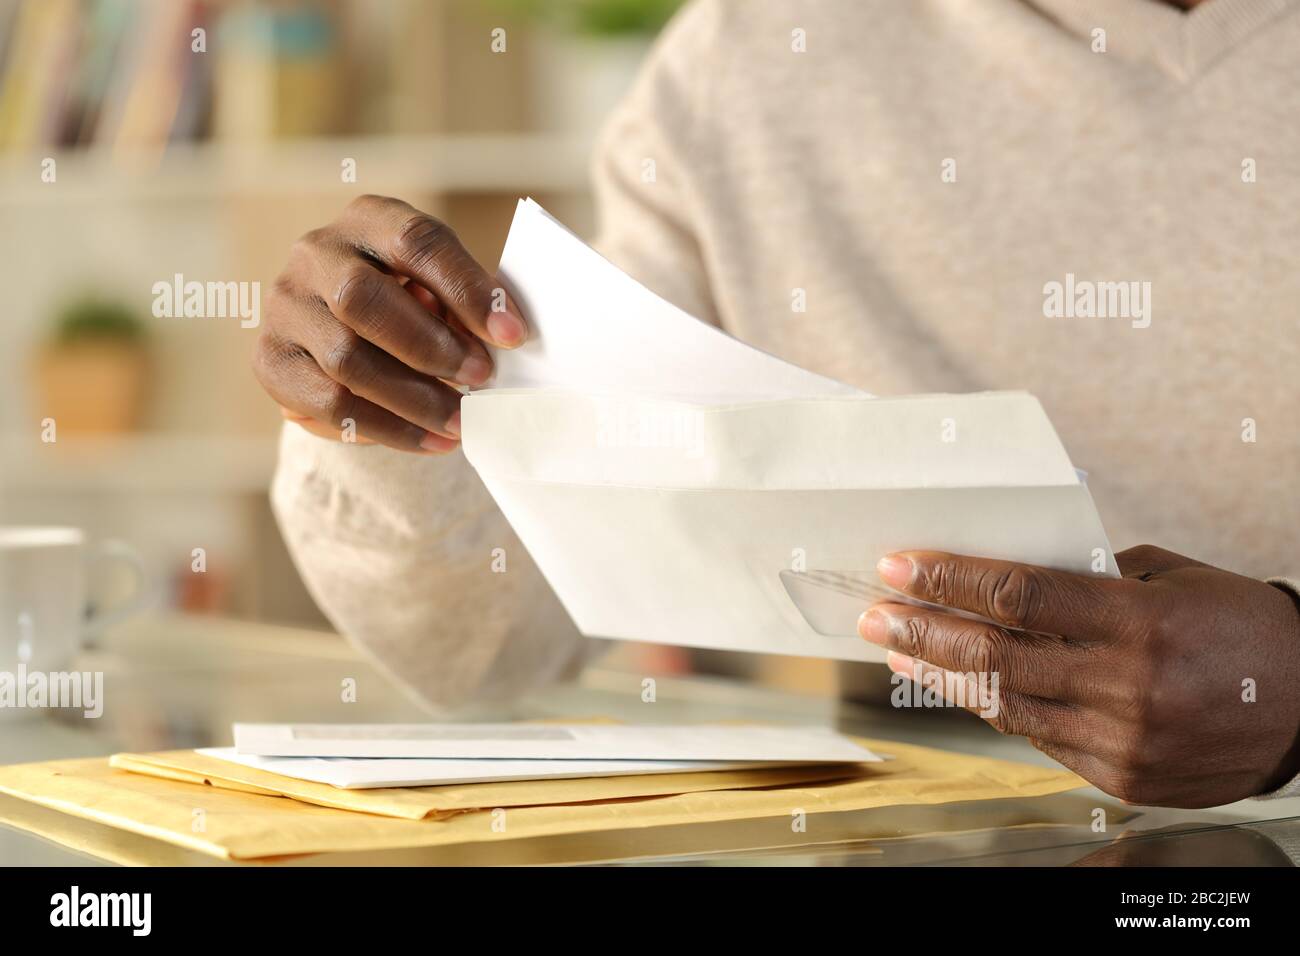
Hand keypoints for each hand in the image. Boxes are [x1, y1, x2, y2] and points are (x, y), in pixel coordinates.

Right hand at [253, 195, 527, 452]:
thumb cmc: (413, 304)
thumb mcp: (441, 288)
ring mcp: (285, 306)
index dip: (467, 290)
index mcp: (369, 220)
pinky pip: (330, 403)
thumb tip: (502, 338)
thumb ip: (464, 305)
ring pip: (346, 359)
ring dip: (414, 398)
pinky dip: (389, 429)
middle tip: (480, 379)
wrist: (347, 335)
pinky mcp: (272, 361)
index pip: (417, 242)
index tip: (512, 335)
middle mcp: (317, 253)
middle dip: (431, 346)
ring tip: (461, 422)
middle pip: (362, 298)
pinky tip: (430, 440)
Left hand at [859, 545, 1299, 806]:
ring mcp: (1121, 739)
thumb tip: (1000, 576)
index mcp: (1139, 621)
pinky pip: (1036, 736)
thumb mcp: (1166, 578)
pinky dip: (992, 707)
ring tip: (898, 652)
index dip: (948, 580)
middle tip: (874, 615)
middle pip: (994, 655)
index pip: (1017, 596)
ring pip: (1003, 703)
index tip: (897, 566)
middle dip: (922, 631)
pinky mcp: (1121, 776)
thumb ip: (1085, 578)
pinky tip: (958, 685)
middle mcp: (1126, 686)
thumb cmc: (1237, 626)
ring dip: (940, 676)